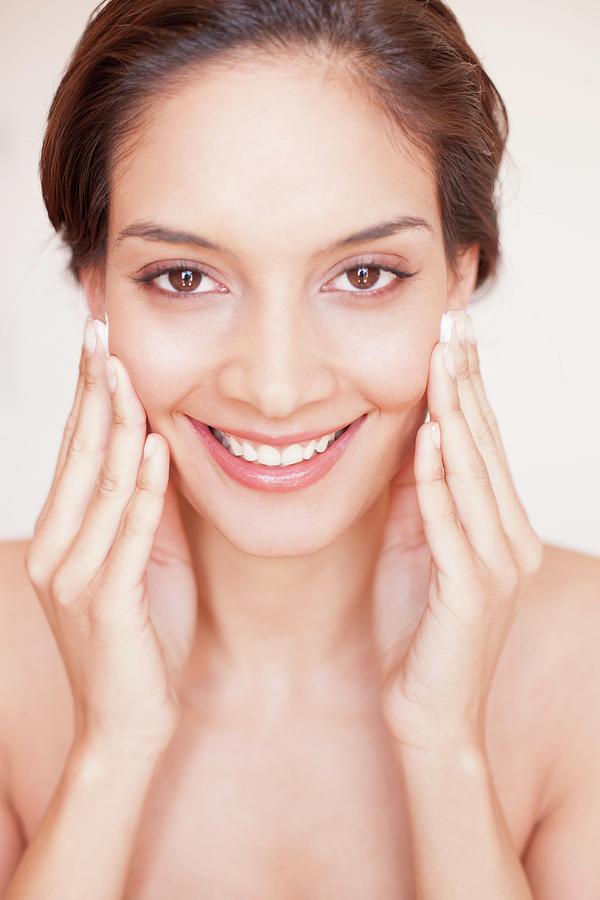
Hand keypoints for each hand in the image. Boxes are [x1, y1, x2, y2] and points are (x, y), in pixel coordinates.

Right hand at [25, 317, 197, 761]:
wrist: (127, 726)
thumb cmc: (141, 640)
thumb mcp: (141, 564)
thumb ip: (142, 512)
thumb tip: (160, 448)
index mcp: (62, 538)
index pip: (73, 454)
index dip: (84, 397)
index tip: (96, 346)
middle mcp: (57, 550)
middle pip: (77, 456)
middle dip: (91, 392)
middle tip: (98, 333)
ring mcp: (76, 577)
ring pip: (98, 485)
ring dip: (115, 424)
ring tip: (125, 370)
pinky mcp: (106, 603)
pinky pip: (128, 534)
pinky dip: (143, 488)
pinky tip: (154, 445)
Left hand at [372, 310, 543, 752]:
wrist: (431, 717)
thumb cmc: (419, 634)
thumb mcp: (418, 550)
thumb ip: (420, 498)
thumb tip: (408, 436)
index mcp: (500, 526)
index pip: (483, 442)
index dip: (468, 385)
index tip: (452, 332)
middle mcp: (510, 539)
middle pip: (486, 445)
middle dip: (467, 381)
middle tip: (453, 320)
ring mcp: (497, 567)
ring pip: (475, 475)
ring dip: (458, 414)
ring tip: (443, 359)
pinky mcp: (473, 595)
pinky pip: (452, 526)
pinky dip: (441, 481)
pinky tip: (432, 437)